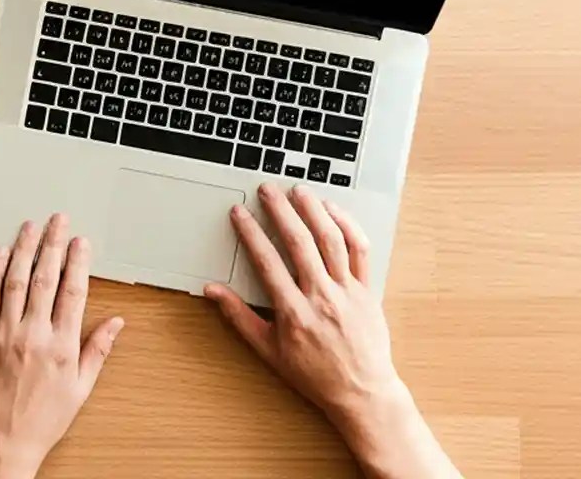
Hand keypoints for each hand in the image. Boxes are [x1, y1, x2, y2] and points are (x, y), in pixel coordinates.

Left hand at [0, 215, 124, 478]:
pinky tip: (0, 255)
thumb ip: (98, 350)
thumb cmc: (43, 420)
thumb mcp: (81, 389)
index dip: (77, 261)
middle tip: (57, 220)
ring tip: (30, 227)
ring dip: (23, 249)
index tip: (80, 241)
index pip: (73, 291)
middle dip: (52, 244)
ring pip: (15, 281)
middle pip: (45, 277)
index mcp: (62, 346)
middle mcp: (33, 335)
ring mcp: (5, 335)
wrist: (3, 442)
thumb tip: (117, 322)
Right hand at [205, 184, 460, 478]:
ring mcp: (347, 290)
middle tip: (266, 189)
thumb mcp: (268, 350)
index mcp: (293, 312)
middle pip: (300, 242)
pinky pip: (360, 249)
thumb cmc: (314, 374)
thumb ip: (238, 317)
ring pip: (331, 239)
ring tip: (298, 191)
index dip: (250, 233)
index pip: (267, 261)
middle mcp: (321, 296)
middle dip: (280, 210)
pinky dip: (347, 225)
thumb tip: (213, 292)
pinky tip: (333, 210)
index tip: (239, 213)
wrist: (361, 391)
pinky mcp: (367, 289)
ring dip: (313, 210)